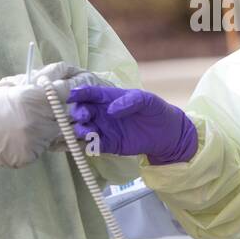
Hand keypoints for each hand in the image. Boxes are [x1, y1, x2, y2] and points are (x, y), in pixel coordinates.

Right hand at [0, 63, 105, 172]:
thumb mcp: (11, 84)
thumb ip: (36, 80)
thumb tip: (61, 73)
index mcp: (32, 97)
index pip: (68, 91)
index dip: (77, 87)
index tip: (82, 84)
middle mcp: (37, 119)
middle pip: (72, 114)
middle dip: (76, 110)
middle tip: (80, 106)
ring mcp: (35, 140)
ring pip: (63, 133)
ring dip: (64, 128)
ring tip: (58, 122)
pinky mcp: (31, 155)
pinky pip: (48, 147)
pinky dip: (45, 142)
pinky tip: (33, 137)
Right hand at [67, 86, 197, 165]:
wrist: (167, 134)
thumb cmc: (156, 111)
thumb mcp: (147, 100)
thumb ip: (131, 101)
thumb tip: (111, 110)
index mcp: (109, 98)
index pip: (90, 93)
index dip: (79, 93)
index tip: (72, 95)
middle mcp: (102, 113)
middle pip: (82, 111)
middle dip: (78, 112)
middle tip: (84, 115)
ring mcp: (104, 129)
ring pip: (83, 129)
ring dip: (81, 130)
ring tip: (88, 131)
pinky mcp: (108, 145)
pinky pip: (93, 145)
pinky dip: (88, 145)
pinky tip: (90, 144)